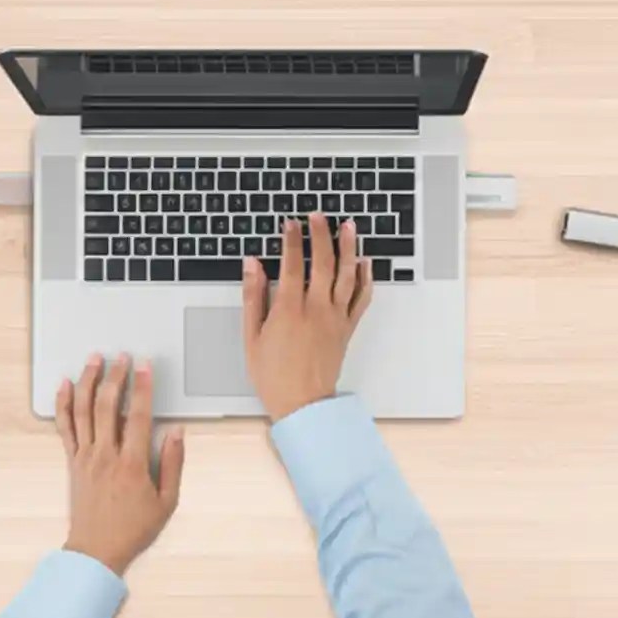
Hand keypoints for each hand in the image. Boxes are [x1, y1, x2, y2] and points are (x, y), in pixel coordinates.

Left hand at [55, 354, 184, 575]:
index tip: (145, 366)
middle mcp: (105, 455)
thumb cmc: (134, 527)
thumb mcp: (168, 500)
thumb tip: (177, 432)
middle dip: (116, 377)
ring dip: (89, 382)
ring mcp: (85, 457)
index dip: (143, 388)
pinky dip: (64, 404)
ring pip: (84, 411)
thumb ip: (172, 463)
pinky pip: (65, 427)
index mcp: (132, 464)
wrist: (97, 550)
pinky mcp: (73, 461)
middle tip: (122, 357)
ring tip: (95, 361)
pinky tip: (67, 386)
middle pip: (108, 406)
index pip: (138, 416)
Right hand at [242, 213, 373, 420]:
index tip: (291, 223)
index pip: (292, 263)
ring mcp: (336, 317)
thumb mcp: (252, 335)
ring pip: (347, 275)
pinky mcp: (348, 328)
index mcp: (289, 309)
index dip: (292, 239)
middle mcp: (317, 309)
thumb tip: (252, 265)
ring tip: (348, 227)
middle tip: (319, 215)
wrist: (303, 402)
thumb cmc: (273, 374)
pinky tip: (365, 262)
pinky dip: (365, 278)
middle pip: (323, 262)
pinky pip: (361, 298)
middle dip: (321, 234)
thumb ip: (253, 296)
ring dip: (349, 248)